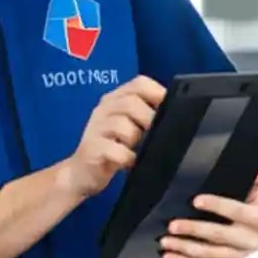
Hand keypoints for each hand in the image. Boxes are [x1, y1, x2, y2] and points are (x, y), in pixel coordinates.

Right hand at [64, 75, 165, 197]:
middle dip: (149, 120)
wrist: (81, 173)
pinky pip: (116, 150)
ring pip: (123, 126)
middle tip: (154, 135)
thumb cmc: (111, 148)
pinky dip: (128, 158)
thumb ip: (144, 115)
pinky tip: (130, 163)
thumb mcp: (126, 127)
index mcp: (114, 99)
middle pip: (131, 103)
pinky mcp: (92, 149)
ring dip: (136, 140)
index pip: (139, 83)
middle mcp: (103, 109)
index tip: (170, 108)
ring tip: (137, 150)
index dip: (158, 93)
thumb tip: (176, 114)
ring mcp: (95, 128)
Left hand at [161, 168, 257, 257]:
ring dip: (185, 248)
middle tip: (172, 225)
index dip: (217, 206)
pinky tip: (168, 256)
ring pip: (210, 253)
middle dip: (194, 231)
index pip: (237, 211)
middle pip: (219, 236)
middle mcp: (250, 239)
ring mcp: (239, 252)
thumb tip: (248, 167)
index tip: (196, 201)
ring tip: (165, 242)